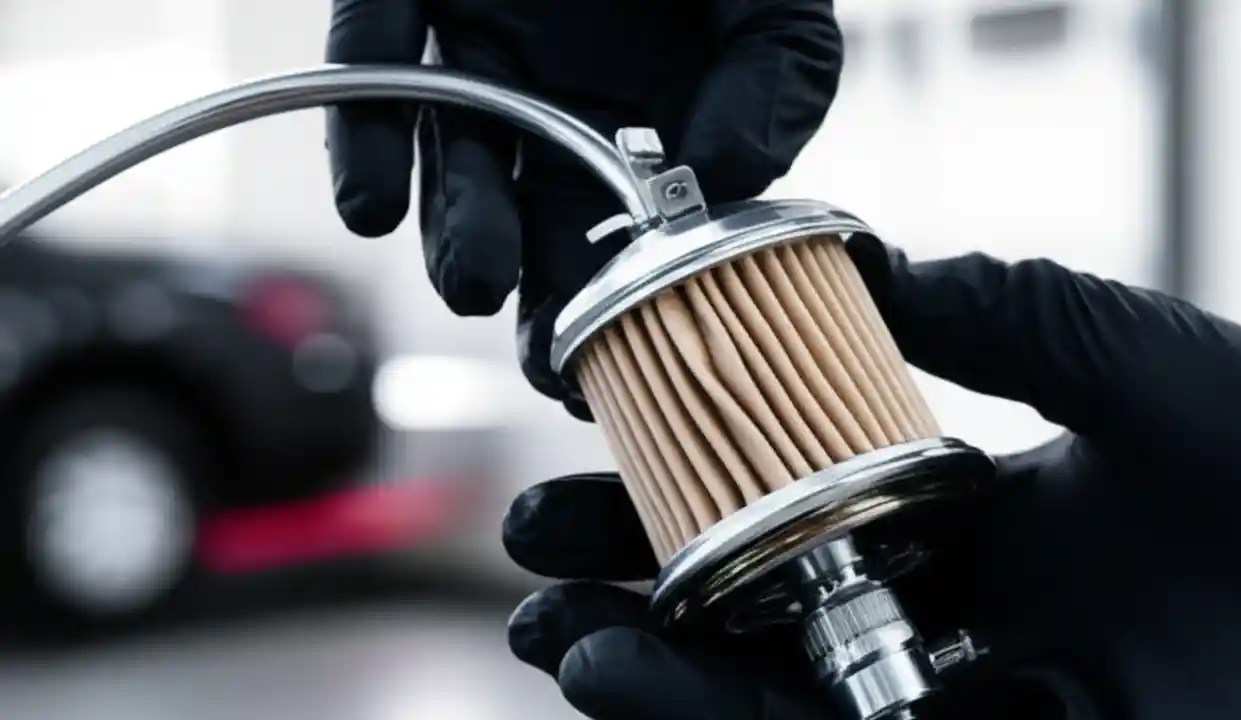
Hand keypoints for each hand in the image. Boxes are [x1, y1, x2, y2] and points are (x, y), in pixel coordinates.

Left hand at [323, 0, 843, 418]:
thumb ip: (779, 80)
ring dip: (462, 232)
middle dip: (546, 295)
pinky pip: (375, 64)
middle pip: (544, 216)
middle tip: (555, 358)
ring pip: (458, 158)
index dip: (634, 297)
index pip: (638, 223)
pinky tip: (372, 209)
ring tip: (480, 283)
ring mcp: (481, 41)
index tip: (633, 362)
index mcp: (648, 102)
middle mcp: (561, 87)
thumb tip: (734, 185)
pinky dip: (367, 136)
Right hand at [504, 237, 1240, 718]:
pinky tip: (634, 684)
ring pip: (774, 699)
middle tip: (535, 553)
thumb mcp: (1133, 357)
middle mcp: (962, 619)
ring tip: (553, 635)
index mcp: (983, 515)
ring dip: (651, 672)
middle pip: (764, 610)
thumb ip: (1000, 310)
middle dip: (635, 585)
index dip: (696, 477)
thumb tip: (867, 258)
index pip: (800, 499)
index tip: (601, 435)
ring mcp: (968, 705)